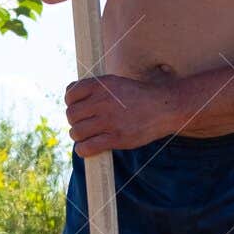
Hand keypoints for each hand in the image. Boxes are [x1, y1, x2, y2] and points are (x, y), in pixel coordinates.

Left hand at [65, 75, 184, 154]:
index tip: (77, 109)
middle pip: (71, 115)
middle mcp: (102, 101)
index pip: (70, 94)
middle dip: (74, 121)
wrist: (162, 107)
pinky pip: (88, 147)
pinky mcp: (116, 138)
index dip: (70, 103)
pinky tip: (86, 149)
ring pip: (77, 132)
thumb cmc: (137, 97)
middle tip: (82, 125)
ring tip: (85, 137)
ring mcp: (109, 121)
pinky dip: (83, 150)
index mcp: (101, 85)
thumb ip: (96, 89)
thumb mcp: (116, 83)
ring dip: (78, 137)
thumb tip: (72, 97)